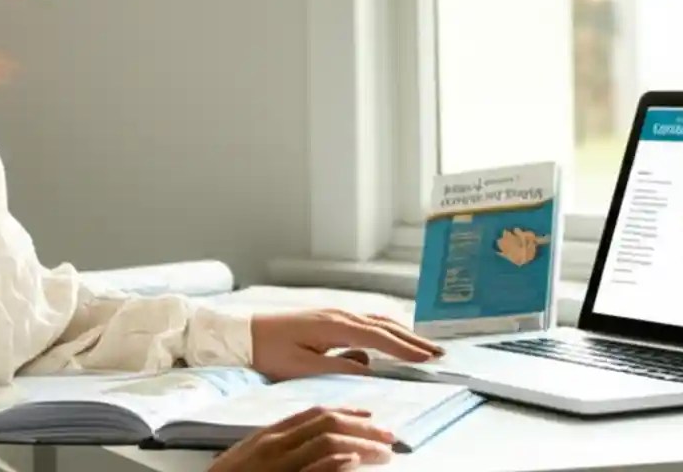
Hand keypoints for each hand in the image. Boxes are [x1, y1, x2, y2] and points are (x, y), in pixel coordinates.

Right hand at [207, 406, 394, 471]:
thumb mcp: (248, 457)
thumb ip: (277, 446)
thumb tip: (310, 444)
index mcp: (267, 436)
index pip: (314, 414)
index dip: (347, 412)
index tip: (370, 415)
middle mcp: (273, 446)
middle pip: (327, 424)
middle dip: (363, 427)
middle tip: (390, 436)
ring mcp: (276, 466)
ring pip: (326, 444)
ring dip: (361, 445)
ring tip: (384, 453)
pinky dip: (332, 465)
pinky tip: (352, 463)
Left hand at [251, 308, 443, 380]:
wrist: (244, 334)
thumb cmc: (270, 351)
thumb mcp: (303, 367)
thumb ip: (339, 367)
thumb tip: (372, 369)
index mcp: (335, 325)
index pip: (379, 337)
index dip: (405, 348)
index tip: (428, 358)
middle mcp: (339, 315)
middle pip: (384, 325)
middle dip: (413, 339)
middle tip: (438, 352)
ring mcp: (335, 314)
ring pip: (377, 322)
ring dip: (402, 334)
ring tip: (423, 347)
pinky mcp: (329, 319)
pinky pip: (365, 323)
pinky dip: (386, 331)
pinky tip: (392, 341)